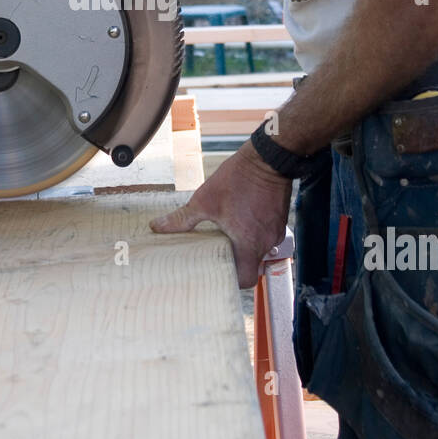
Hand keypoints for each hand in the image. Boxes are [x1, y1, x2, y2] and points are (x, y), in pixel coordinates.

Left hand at [149, 141, 291, 288]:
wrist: (268, 158)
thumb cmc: (240, 179)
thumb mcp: (205, 200)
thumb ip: (182, 218)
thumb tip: (158, 227)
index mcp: (249, 243)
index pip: (246, 279)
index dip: (232, 280)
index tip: (218, 273)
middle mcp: (266, 242)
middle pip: (251, 265)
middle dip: (235, 262)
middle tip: (216, 256)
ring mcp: (276, 231)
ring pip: (258, 250)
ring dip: (244, 247)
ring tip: (226, 238)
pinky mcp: (278, 219)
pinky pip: (265, 235)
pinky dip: (253, 234)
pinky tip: (239, 222)